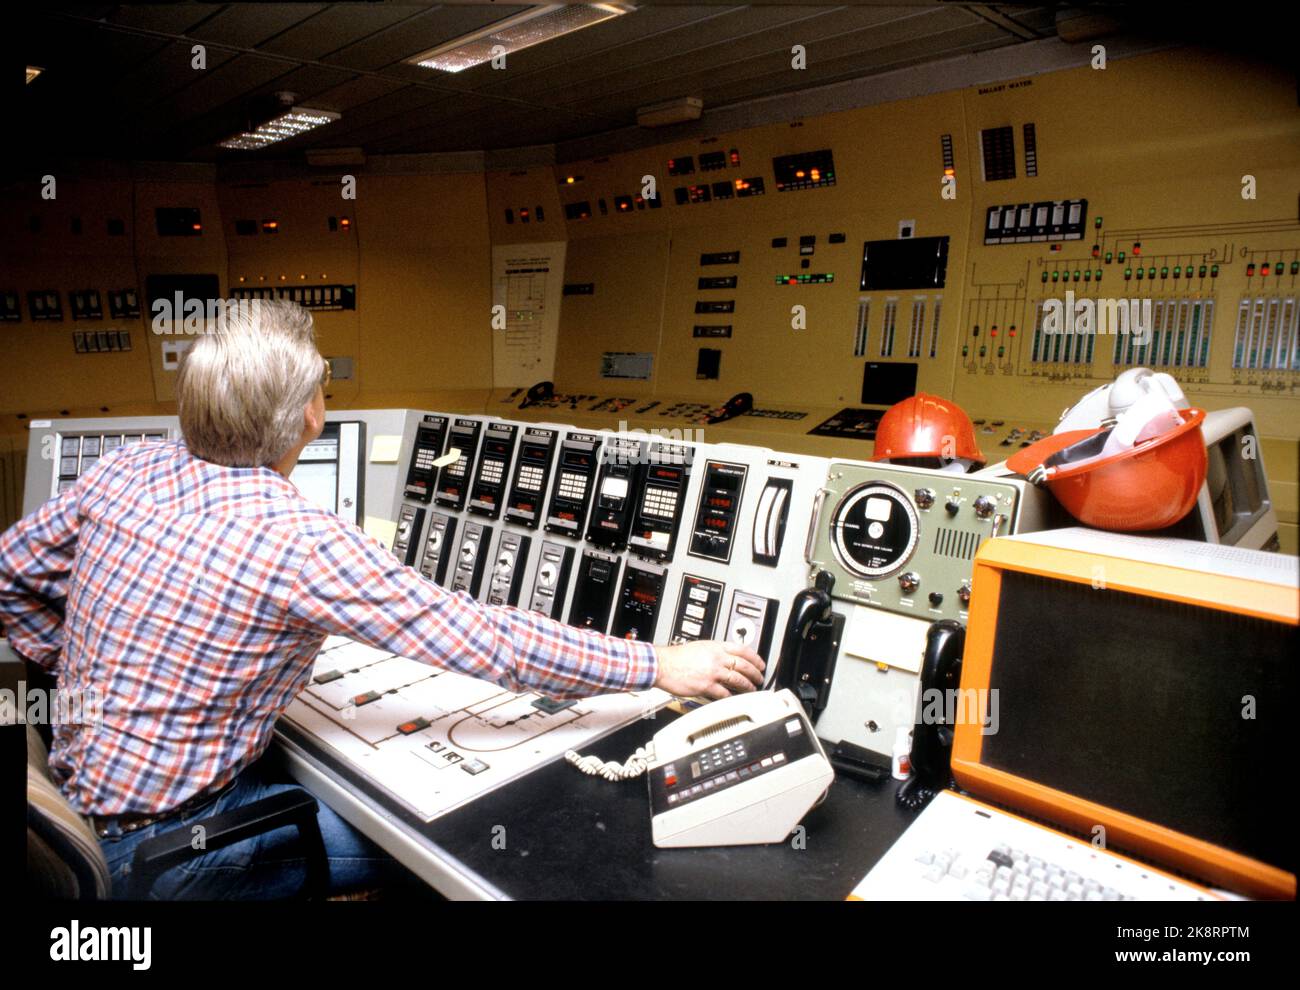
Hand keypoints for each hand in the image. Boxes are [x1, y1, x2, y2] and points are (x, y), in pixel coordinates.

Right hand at [651, 640, 765, 699]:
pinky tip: (734, 699)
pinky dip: (731, 697)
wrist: (663, 665)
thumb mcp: (700, 647)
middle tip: (760, 678)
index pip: (742, 649)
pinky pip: (724, 693)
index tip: (760, 663)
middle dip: (755, 673)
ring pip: (738, 680)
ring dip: (747, 686)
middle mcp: (717, 658)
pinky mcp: (706, 685)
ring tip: (751, 689)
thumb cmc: (677, 657)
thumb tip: (726, 658)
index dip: (755, 657)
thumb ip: (715, 651)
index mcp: (716, 646)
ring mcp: (713, 672)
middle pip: (744, 665)